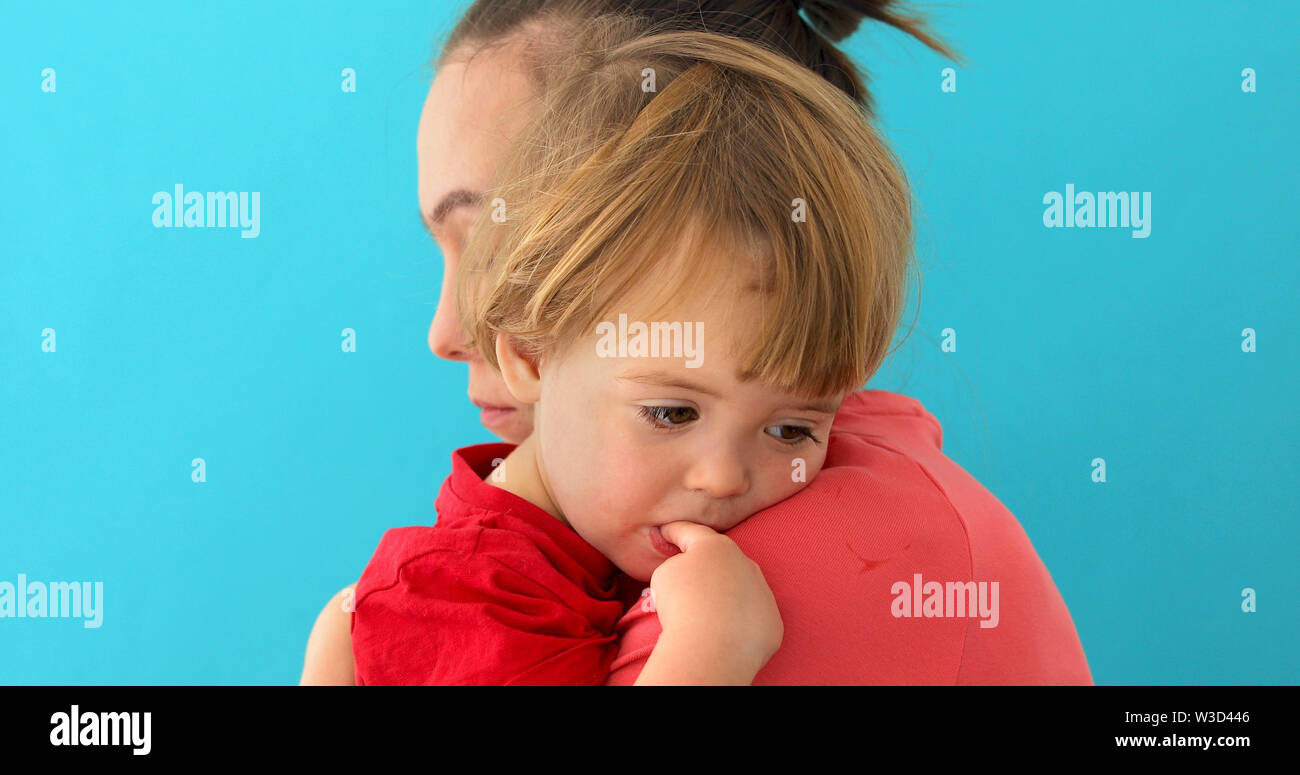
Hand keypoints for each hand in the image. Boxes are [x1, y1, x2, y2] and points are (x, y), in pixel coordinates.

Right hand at [645, 521, 782, 680]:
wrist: (711, 648)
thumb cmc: (682, 605)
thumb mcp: (665, 574)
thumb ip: (678, 564)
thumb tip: (691, 573)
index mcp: (716, 547)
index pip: (693, 532)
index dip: (676, 532)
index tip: (667, 533)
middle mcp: (746, 564)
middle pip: (722, 560)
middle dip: (707, 566)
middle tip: (688, 582)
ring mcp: (763, 592)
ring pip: (742, 589)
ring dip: (727, 596)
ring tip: (707, 615)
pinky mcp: (772, 621)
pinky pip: (752, 617)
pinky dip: (740, 622)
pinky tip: (726, 634)